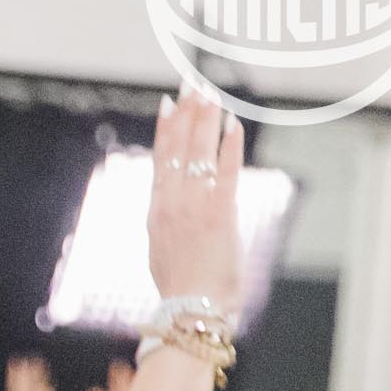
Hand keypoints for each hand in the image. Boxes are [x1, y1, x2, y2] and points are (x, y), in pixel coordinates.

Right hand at [146, 84, 244, 311]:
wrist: (190, 308)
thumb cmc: (180, 284)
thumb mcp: (161, 247)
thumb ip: (168, 219)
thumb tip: (172, 204)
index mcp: (156, 210)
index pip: (161, 158)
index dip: (166, 128)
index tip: (170, 103)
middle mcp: (171, 203)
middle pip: (178, 147)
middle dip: (186, 113)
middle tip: (193, 83)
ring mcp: (194, 207)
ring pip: (199, 154)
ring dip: (206, 120)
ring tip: (212, 94)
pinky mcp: (219, 215)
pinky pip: (225, 173)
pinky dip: (230, 147)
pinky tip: (234, 125)